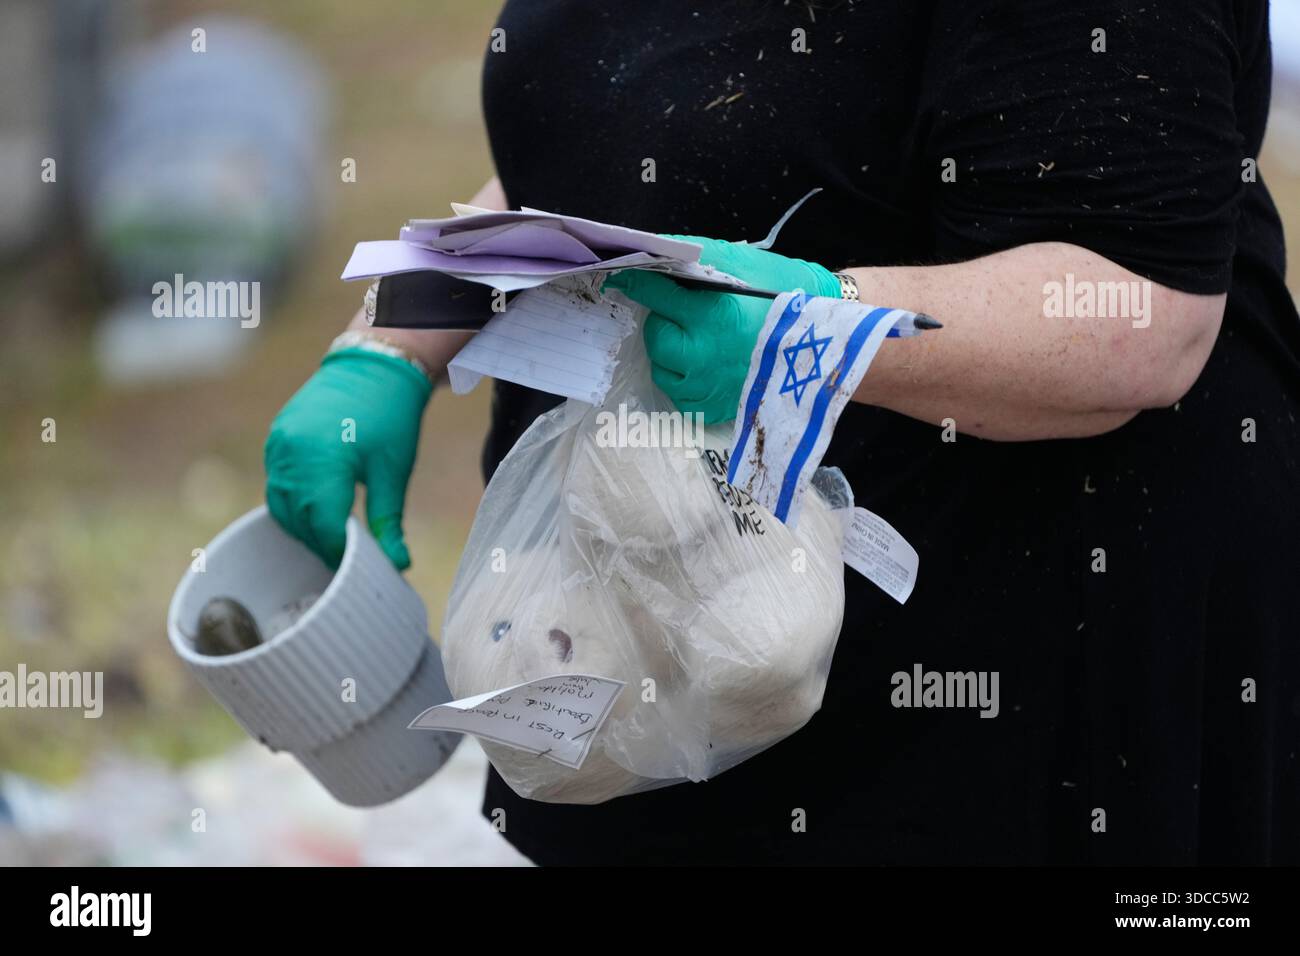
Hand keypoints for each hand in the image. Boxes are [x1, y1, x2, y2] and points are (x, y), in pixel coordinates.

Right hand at [264, 348, 431, 569]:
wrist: (372, 366)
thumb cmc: (390, 416)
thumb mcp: (394, 472)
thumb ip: (389, 521)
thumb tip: (398, 564)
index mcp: (324, 461)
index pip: (323, 525)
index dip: (338, 551)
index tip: (355, 568)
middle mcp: (292, 454)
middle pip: (299, 520)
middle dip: (321, 544)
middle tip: (345, 562)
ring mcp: (279, 445)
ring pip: (282, 505)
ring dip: (304, 527)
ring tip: (333, 541)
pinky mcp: (276, 439)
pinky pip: (277, 484)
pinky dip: (293, 505)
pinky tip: (317, 514)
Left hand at [604, 236, 839, 422]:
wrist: (823, 342)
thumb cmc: (785, 298)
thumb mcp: (745, 265)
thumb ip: (698, 256)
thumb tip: (656, 250)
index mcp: (710, 317)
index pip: (655, 296)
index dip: (638, 284)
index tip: (623, 278)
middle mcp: (702, 357)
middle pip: (655, 337)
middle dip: (664, 322)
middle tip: (685, 314)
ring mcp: (707, 388)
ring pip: (663, 369)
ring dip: (671, 353)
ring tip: (696, 341)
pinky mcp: (714, 409)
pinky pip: (681, 395)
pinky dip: (686, 378)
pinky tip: (705, 364)